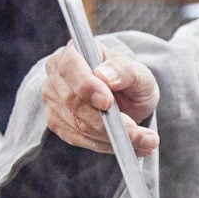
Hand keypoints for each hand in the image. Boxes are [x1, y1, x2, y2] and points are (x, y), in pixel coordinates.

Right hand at [42, 41, 159, 155]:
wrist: (126, 100)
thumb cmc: (130, 81)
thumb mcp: (138, 73)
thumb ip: (125, 71)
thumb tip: (106, 76)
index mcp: (74, 52)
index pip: (71, 67)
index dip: (87, 86)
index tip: (107, 102)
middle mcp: (57, 75)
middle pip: (74, 102)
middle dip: (106, 121)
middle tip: (136, 131)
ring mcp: (53, 100)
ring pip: (78, 125)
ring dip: (112, 137)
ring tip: (145, 141)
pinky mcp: (58, 123)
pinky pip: (80, 140)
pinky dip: (106, 145)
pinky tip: (130, 145)